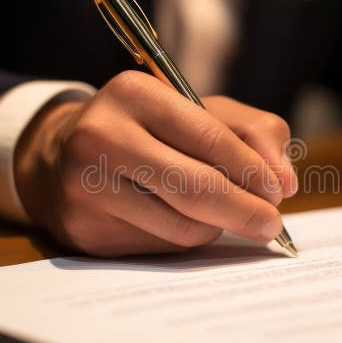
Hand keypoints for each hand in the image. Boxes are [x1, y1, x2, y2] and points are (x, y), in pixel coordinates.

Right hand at [14, 71, 297, 256]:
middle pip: (195, 189)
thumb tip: (283, 180)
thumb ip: (251, 132)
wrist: (58, 156)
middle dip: (245, 211)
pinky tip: (172, 219)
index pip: (210, 138)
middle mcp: (102, 137)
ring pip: (182, 226)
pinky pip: (159, 247)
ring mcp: (86, 188)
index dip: (253, 170)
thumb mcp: (196, 111)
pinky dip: (181, 237)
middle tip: (271, 224)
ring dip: (213, 225)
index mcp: (134, 95)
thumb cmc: (145, 129)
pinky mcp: (85, 230)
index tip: (279, 191)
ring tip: (213, 211)